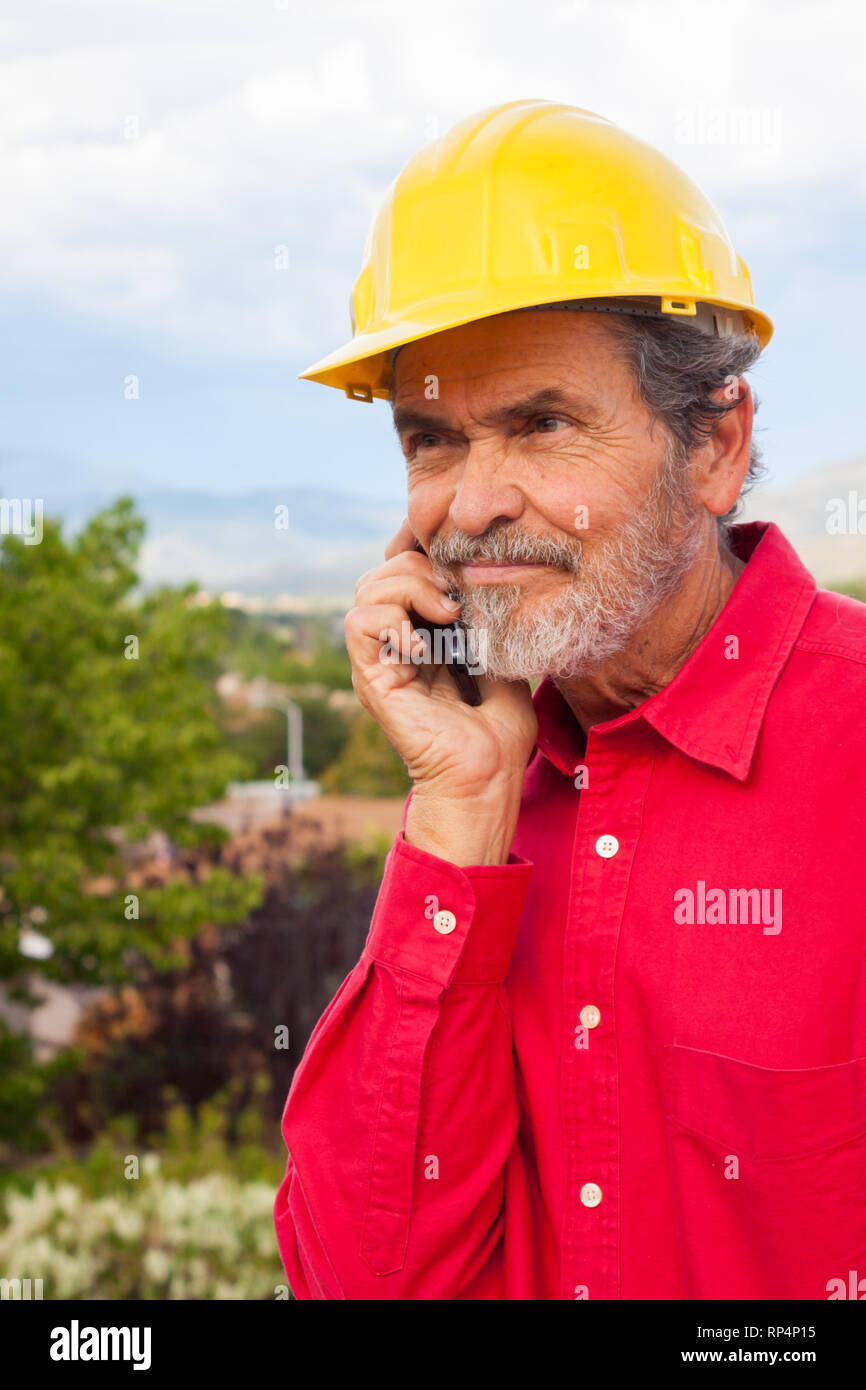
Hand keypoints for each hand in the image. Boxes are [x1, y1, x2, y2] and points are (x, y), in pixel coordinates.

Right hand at [344, 518, 537, 861]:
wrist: (486, 779)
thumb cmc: (498, 735)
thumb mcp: (502, 661)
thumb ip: (487, 622)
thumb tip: (486, 581)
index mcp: (421, 639)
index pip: (405, 572)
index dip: (428, 557)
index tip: (466, 570)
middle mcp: (395, 646)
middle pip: (382, 571)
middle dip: (420, 566)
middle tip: (457, 596)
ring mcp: (379, 662)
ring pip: (367, 588)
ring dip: (408, 586)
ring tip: (445, 614)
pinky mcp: (372, 679)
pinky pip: (359, 623)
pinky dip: (391, 618)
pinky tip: (425, 644)